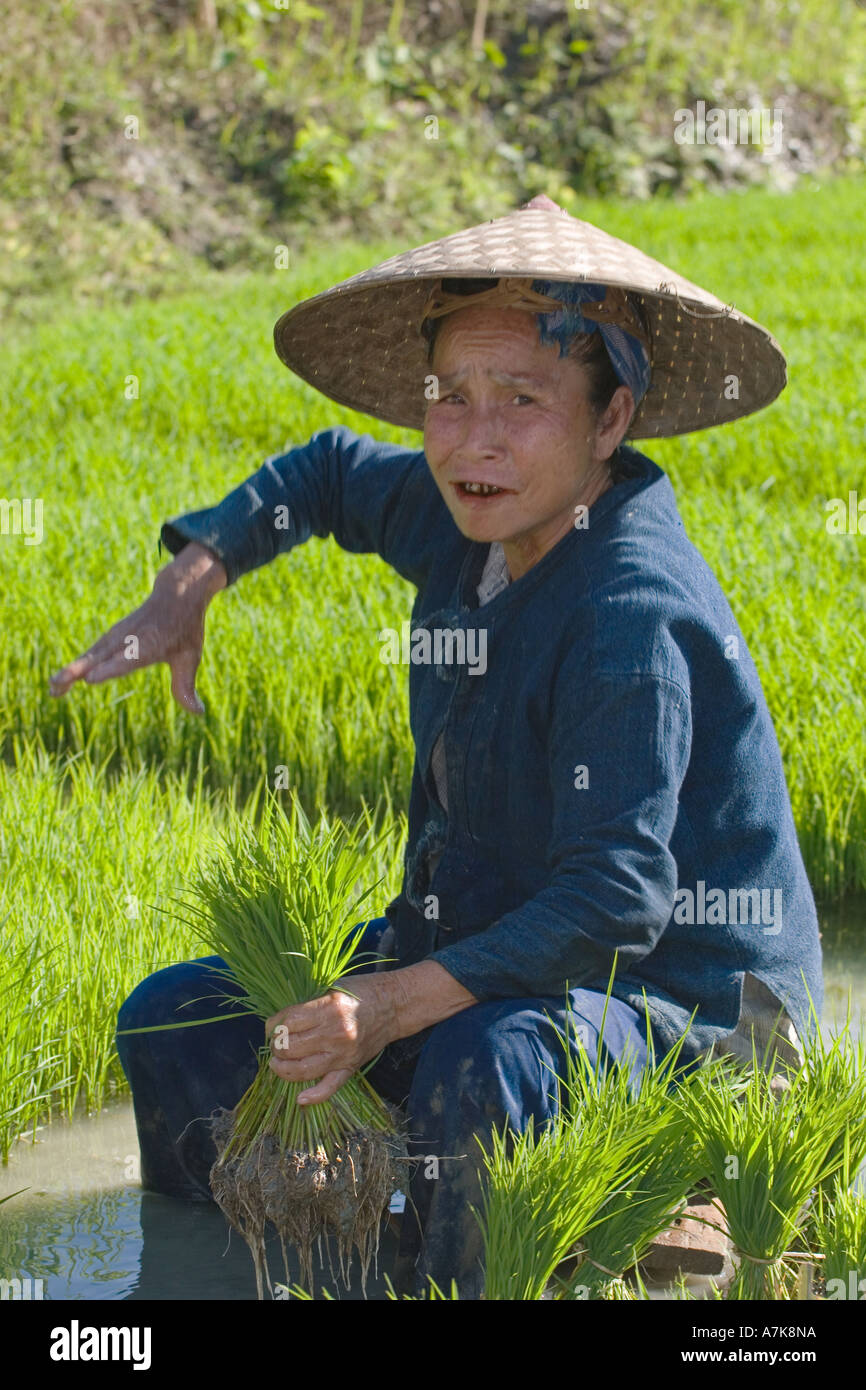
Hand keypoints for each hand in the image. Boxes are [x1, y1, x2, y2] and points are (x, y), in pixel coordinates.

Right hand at [49, 542, 226, 713]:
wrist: (175, 595)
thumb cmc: (184, 628)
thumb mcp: (190, 656)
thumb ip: (186, 686)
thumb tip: (197, 713)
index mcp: (149, 645)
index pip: (126, 659)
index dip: (109, 669)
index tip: (90, 679)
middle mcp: (128, 639)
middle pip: (99, 656)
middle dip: (77, 672)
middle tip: (56, 686)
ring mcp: (117, 636)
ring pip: (90, 655)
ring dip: (70, 671)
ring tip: (53, 688)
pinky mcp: (111, 636)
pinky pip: (91, 652)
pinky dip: (76, 665)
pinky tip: (63, 679)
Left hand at [265, 973, 398, 1105]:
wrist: (394, 1005)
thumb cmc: (361, 992)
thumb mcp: (332, 987)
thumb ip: (308, 1004)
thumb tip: (279, 1022)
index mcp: (330, 1008)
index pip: (289, 1021)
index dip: (274, 1024)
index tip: (272, 1025)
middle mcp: (336, 1033)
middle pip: (291, 1047)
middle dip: (276, 1046)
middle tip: (275, 1042)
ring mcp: (343, 1053)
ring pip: (303, 1069)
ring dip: (283, 1068)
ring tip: (276, 1062)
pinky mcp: (351, 1067)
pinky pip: (330, 1087)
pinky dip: (314, 1096)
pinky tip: (300, 1098)